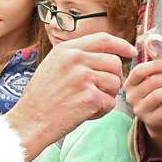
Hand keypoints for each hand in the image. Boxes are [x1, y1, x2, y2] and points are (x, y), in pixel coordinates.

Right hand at [7, 31, 133, 161]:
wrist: (30, 122)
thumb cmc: (41, 99)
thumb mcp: (53, 66)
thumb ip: (77, 57)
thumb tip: (107, 54)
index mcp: (67, 49)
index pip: (103, 39)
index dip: (121, 45)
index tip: (131, 52)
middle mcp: (75, 59)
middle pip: (114, 62)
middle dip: (114, 78)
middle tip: (101, 91)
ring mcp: (83, 77)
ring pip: (116, 82)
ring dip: (108, 96)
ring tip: (88, 103)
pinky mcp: (89, 97)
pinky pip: (110, 102)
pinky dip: (102, 110)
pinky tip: (86, 113)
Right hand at [123, 57, 161, 154]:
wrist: (157, 119)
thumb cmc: (156, 94)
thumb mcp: (153, 80)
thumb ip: (158, 67)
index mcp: (130, 84)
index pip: (139, 71)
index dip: (156, 65)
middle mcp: (132, 97)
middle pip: (152, 82)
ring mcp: (141, 110)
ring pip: (158, 95)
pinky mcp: (152, 120)